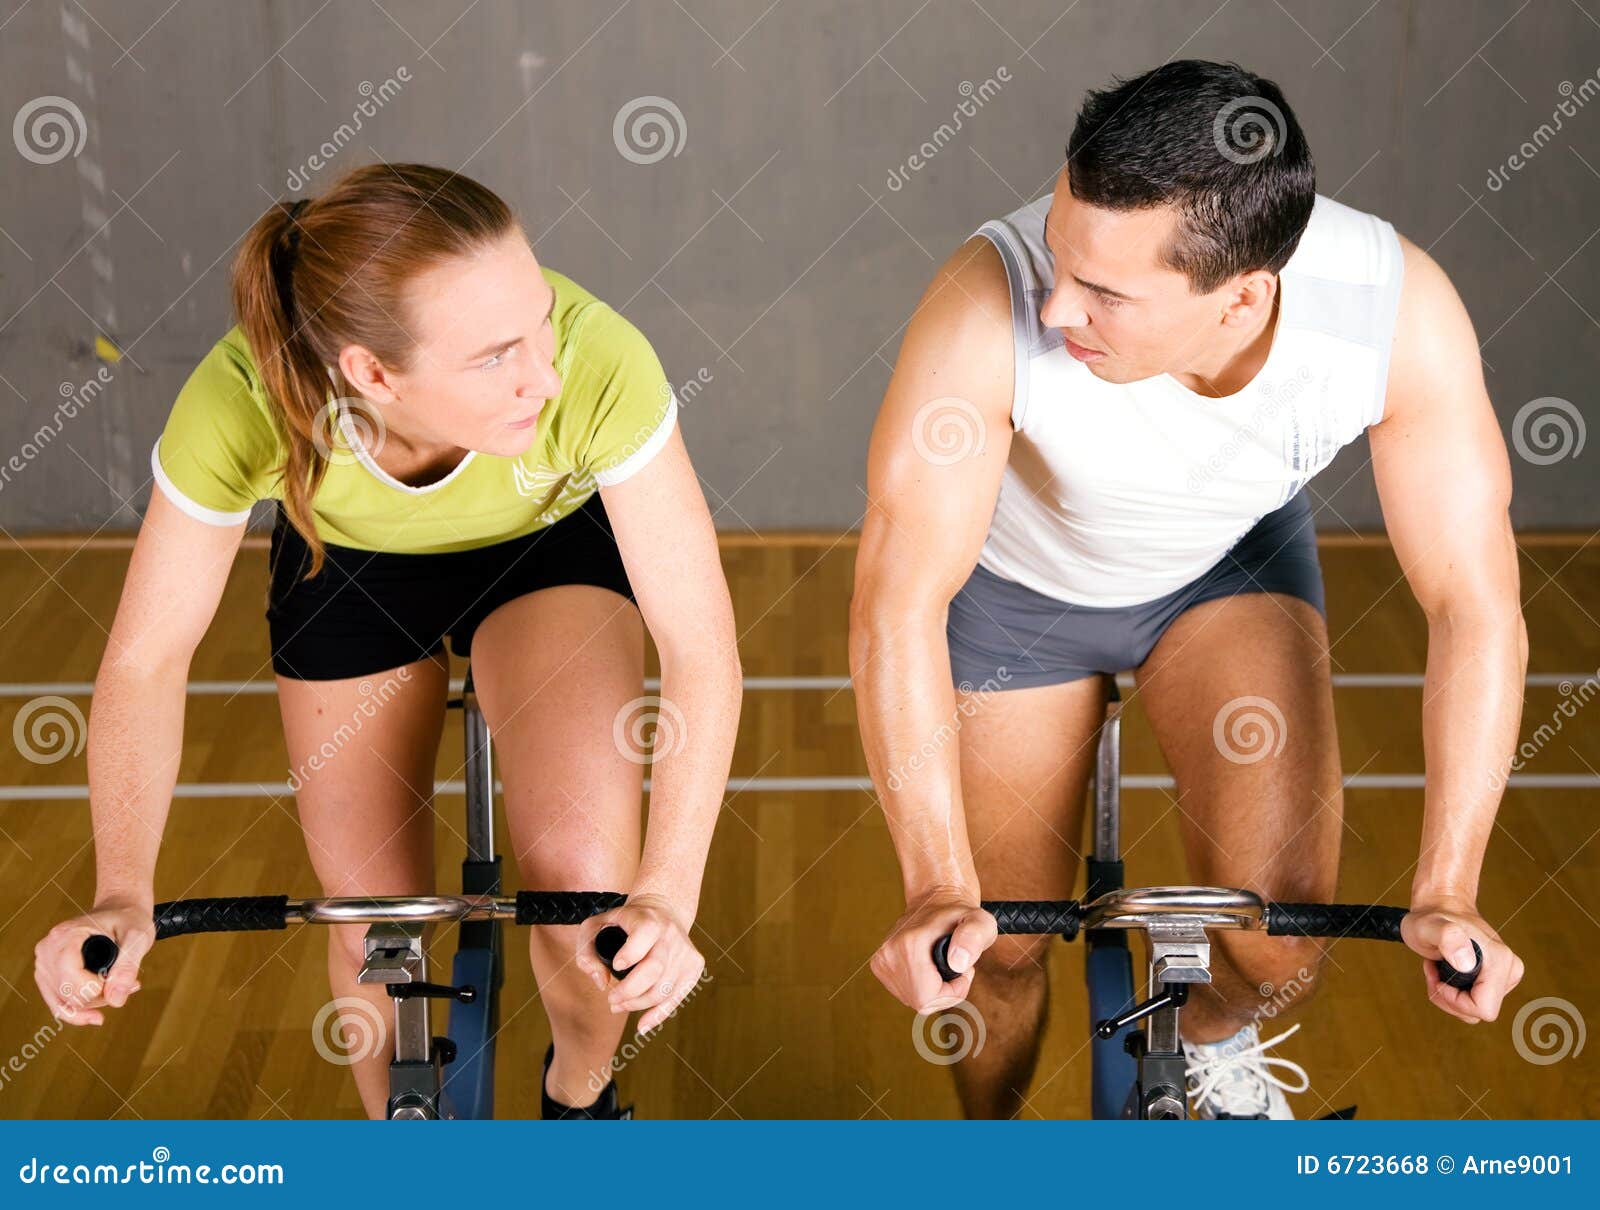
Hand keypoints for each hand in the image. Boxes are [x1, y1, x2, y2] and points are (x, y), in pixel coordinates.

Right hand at [33, 898, 153, 1025]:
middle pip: (67, 994)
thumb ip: (128, 967)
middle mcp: (47, 950)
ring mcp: (44, 964)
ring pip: (64, 1003)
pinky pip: (58, 1005)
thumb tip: (116, 1001)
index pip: (69, 976)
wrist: (120, 910)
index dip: (95, 987)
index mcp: (66, 935)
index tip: (119, 977)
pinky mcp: (48, 976)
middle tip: (129, 982)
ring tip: (120, 985)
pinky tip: (103, 1003)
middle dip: (101, 996)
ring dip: (95, 1002)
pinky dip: (82, 1010)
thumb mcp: (138, 937)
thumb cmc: (128, 919)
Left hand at [576, 894, 705, 1033]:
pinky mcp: (694, 965)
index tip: (616, 966)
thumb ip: (587, 951)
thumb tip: (601, 983)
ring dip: (637, 1005)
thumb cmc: (624, 923)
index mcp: (648, 919)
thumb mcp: (597, 926)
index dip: (631, 953)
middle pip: (654, 969)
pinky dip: (658, 1015)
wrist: (663, 911)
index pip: (645, 933)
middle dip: (629, 991)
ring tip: (618, 1006)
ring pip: (663, 988)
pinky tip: (642, 1026)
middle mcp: (670, 934)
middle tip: (612, 1000)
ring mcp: (685, 951)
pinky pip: (677, 996)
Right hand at [870, 887, 996, 1012]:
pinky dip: (921, 986)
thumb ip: (974, 938)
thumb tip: (957, 962)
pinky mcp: (879, 965)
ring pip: (912, 999)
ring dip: (933, 990)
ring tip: (943, 964)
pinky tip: (929, 967)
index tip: (963, 971)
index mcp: (910, 944)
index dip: (951, 993)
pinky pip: (905, 992)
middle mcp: (889, 953)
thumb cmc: (960, 915)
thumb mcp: (980, 922)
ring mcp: (881, 960)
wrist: (935, 901)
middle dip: (944, 992)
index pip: (927, 999)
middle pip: (920, 1002)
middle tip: (956, 965)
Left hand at [1401, 897, 1523, 1022]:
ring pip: (1475, 1010)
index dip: (1455, 1001)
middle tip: (1434, 970)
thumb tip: (1467, 963)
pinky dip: (1454, 992)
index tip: (1439, 977)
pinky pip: (1474, 1003)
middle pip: (1478, 1012)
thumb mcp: (1429, 926)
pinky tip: (1445, 969)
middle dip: (1449, 998)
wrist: (1440, 906)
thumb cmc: (1432, 917)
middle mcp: (1509, 969)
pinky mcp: (1497, 979)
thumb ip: (1447, 938)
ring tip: (1438, 966)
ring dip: (1449, 995)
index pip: (1484, 1009)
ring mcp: (1505, 975)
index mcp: (1500, 961)